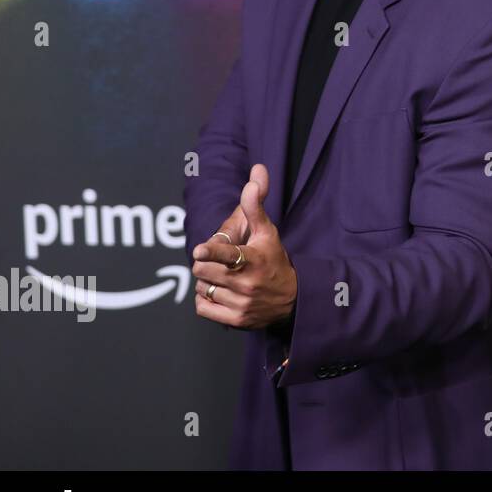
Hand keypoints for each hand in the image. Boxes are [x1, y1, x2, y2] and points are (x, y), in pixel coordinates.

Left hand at [192, 163, 297, 328]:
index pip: (228, 255)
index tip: (199, 250)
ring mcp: (240, 304)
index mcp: (254, 260)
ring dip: (207, 281)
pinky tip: (220, 292)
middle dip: (205, 262)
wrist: (292, 299)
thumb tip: (256, 171)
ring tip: (224, 278)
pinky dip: (206, 299)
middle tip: (219, 261)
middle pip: (202, 269)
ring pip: (202, 287)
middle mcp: (247, 284)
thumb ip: (255, 204)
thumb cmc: (274, 259)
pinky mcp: (235, 320)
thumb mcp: (268, 232)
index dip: (211, 252)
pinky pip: (202, 307)